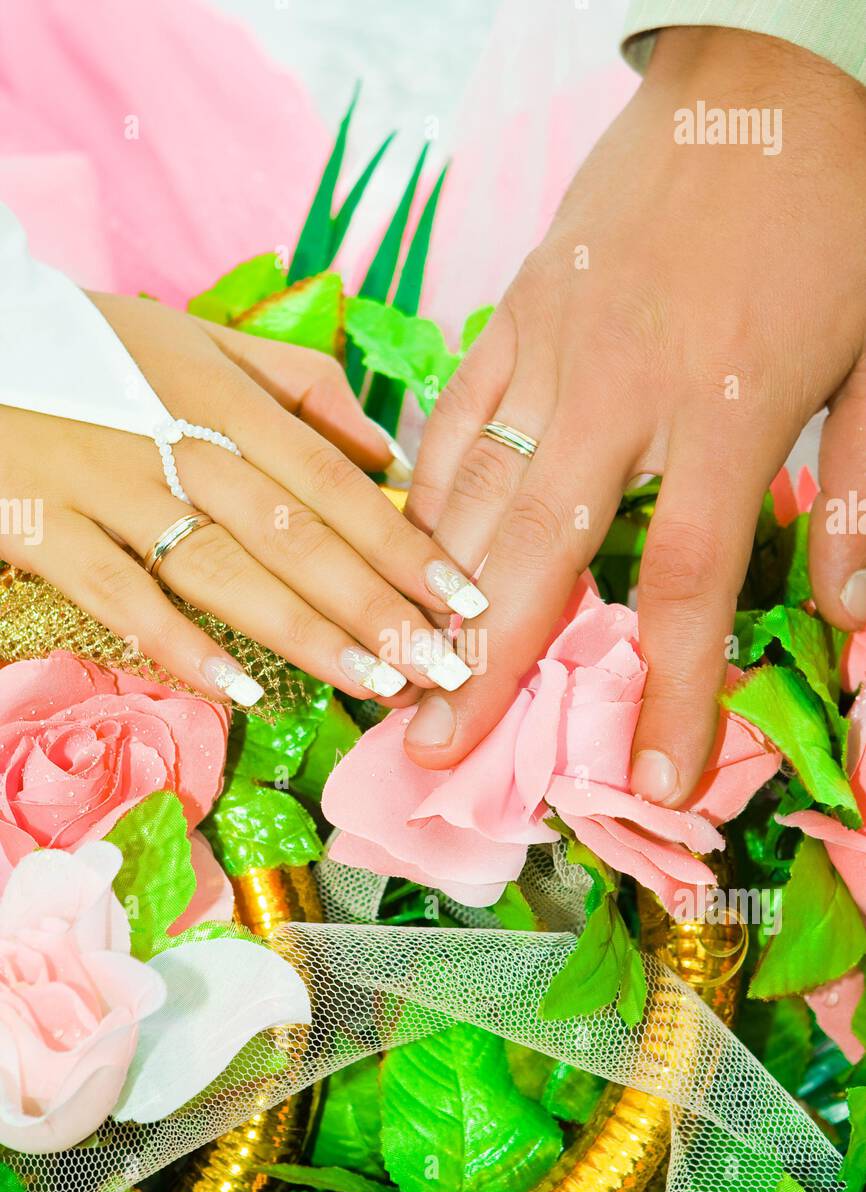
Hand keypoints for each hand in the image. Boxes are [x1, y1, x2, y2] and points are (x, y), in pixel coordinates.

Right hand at [0, 293, 487, 705]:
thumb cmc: (94, 349)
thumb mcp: (198, 340)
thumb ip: (298, 385)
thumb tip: (386, 452)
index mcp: (220, 393)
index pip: (330, 479)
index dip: (400, 541)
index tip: (462, 594)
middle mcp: (172, 438)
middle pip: (292, 532)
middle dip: (375, 604)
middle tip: (442, 663)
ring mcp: (104, 485)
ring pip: (221, 568)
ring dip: (305, 632)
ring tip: (375, 683)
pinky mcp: (38, 524)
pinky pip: (118, 594)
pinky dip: (179, 643)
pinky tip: (243, 688)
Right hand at [404, 26, 865, 801]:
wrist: (765, 71)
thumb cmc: (833, 211)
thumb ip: (853, 496)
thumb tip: (846, 624)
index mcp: (722, 410)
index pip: (682, 582)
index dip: (665, 693)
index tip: (647, 783)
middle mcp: (619, 392)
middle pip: (536, 552)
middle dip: (482, 663)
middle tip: (428, 746)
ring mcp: (550, 345)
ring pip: (470, 486)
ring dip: (429, 586)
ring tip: (394, 664)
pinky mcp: (514, 305)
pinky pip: (453, 410)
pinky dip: (426, 483)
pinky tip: (407, 542)